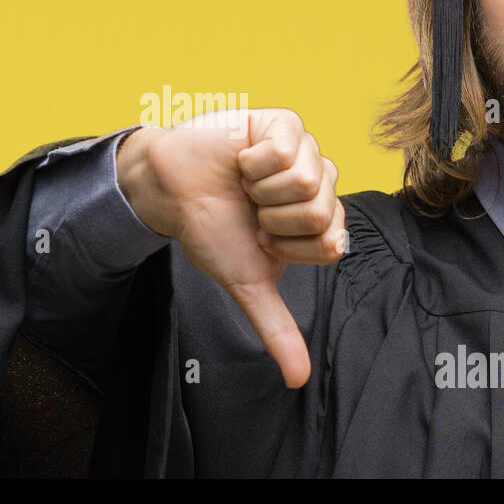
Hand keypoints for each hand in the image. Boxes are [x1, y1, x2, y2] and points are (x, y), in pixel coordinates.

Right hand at [117, 108, 344, 387]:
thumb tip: (297, 380)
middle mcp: (320, 183)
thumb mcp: (248, 283)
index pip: (332, 242)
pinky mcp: (283, 123)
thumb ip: (277, 328)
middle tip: (252, 210)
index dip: (290, 247)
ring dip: (262, 190)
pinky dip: (254, 162)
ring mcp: (305, 150)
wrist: (171, 191)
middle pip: (320, 211)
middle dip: (274, 219)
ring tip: (245, 186)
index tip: (263, 238)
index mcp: (320, 219)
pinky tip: (242, 160)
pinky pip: (287, 147)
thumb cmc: (212, 230)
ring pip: (307, 179)